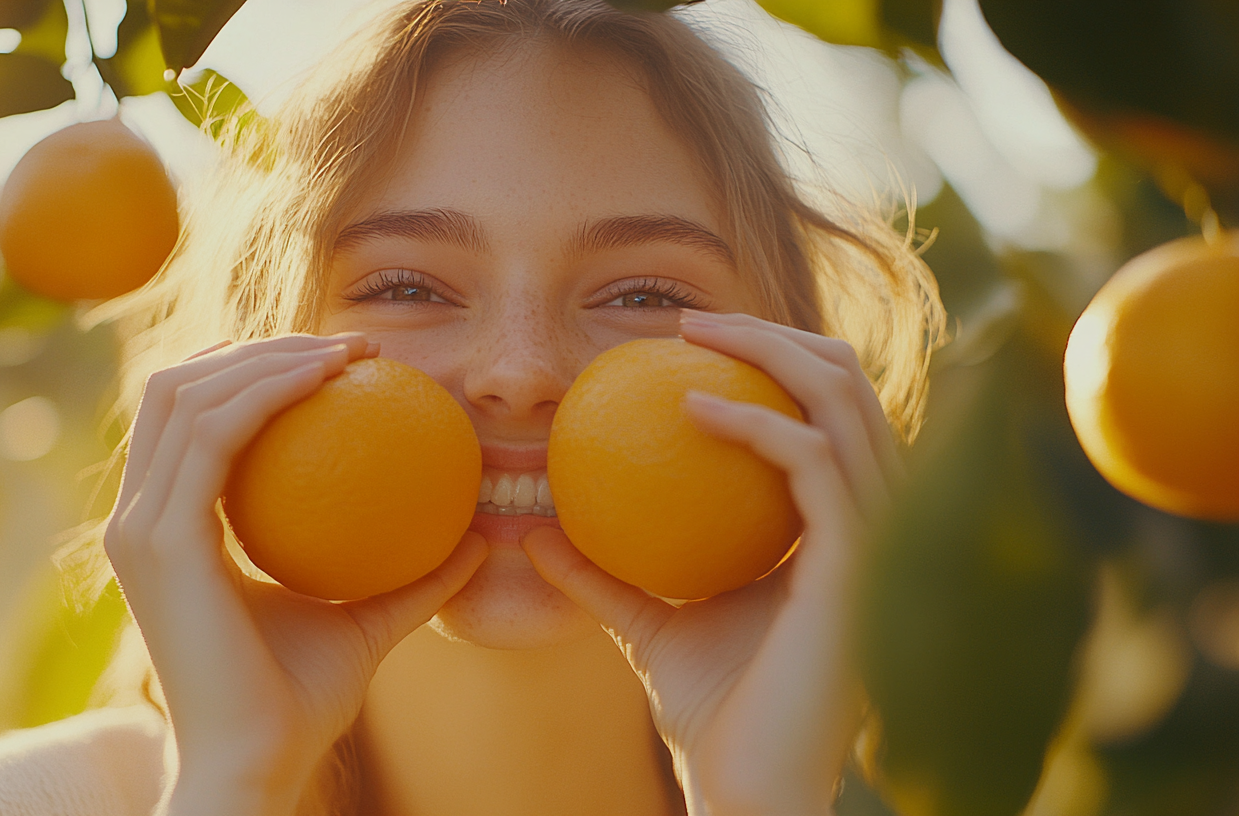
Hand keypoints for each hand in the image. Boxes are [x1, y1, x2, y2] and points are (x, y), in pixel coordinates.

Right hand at [104, 334, 487, 815]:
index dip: (251, 371)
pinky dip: (266, 392)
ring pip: (185, 394)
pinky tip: (329, 380)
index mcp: (167, 529)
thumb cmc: (300, 701)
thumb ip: (411, 576)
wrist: (259, 764)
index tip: (336, 362)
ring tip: (346, 351)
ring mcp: (141, 528)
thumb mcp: (364, 620)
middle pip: (175, 387)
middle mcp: (138, 519)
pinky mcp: (163, 542)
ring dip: (265, 356)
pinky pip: (212, 435)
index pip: (189, 417)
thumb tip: (480, 537)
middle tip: (346, 345)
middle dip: (256, 347)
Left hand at [524, 310, 898, 815]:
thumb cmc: (711, 712)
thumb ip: (604, 574)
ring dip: (769, 351)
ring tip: (692, 335)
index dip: (774, 358)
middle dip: (776, 333)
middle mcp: (871, 523)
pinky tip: (691, 407)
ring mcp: (874, 542)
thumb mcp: (650, 623)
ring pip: (845, 403)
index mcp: (838, 529)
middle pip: (850, 385)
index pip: (829, 413)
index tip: (688, 338)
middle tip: (690, 319)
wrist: (746, 784)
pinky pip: (813, 460)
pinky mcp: (855, 564)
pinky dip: (755, 421)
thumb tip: (533, 532)